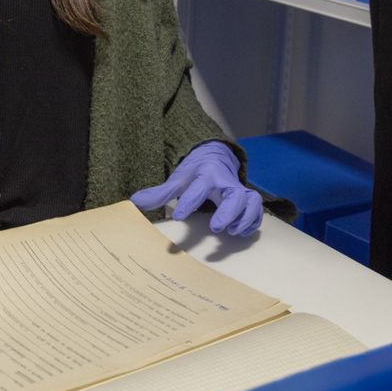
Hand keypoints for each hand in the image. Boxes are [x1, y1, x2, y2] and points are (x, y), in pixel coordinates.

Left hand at [130, 141, 263, 237]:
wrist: (216, 158)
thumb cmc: (195, 173)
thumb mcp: (178, 180)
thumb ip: (159, 193)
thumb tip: (134, 202)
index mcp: (206, 175)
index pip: (199, 187)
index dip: (190, 201)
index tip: (178, 216)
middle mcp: (226, 182)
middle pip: (234, 194)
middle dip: (227, 211)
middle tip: (215, 228)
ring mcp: (240, 191)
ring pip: (251, 201)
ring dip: (244, 218)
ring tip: (231, 231)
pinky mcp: (249, 200)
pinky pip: (257, 211)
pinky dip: (252, 223)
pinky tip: (240, 232)